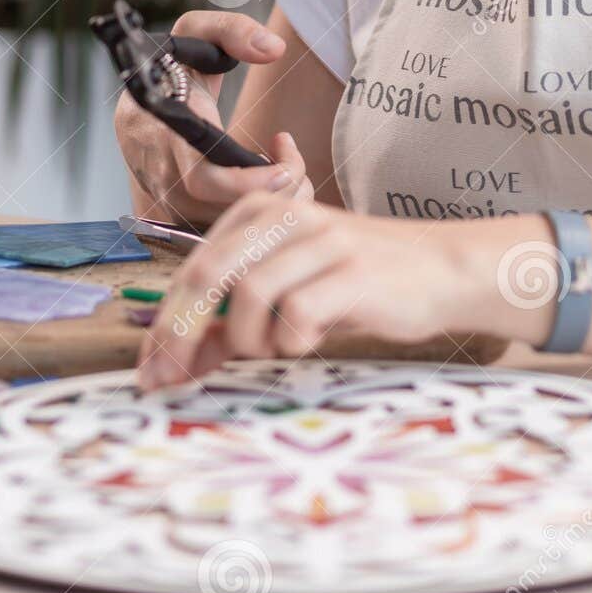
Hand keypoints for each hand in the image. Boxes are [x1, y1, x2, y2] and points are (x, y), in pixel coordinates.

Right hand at [113, 10, 312, 227]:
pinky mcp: (179, 218)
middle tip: (290, 158)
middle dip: (276, 192)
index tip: (285, 165)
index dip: (249, 183)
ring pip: (231, 224)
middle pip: (226, 209)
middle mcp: (164, 174)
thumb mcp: (196, 32)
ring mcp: (169, 202)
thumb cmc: (172, 67)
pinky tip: (268, 179)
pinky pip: (226, 228)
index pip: (204, 176)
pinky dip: (260, 210)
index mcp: (168, 131)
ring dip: (274, 201)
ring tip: (284, 164)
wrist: (136, 106)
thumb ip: (233, 30)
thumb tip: (273, 47)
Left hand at [135, 190, 472, 388]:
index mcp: (264, 212)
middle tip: (172, 381)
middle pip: (209, 275)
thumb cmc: (359, 282)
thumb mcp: (291, 289)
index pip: (194, 267)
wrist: (440, 270)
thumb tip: (177, 359)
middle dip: (182, 335)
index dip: (166, 323)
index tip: (151, 372)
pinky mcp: (353, 272)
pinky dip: (292, 340)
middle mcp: (288, 218)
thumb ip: (237, 316)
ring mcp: (321, 241)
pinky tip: (310, 340)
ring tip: (276, 348)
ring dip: (251, 340)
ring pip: (249, 296)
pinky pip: (296, 314)